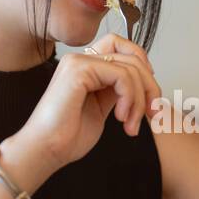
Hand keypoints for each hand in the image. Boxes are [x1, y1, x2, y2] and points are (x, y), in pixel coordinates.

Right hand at [9, 33, 161, 177]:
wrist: (45, 150)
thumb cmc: (68, 137)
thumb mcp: (103, 108)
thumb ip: (118, 91)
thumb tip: (144, 84)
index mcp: (85, 67)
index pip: (123, 48)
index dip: (143, 67)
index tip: (150, 97)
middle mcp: (81, 60)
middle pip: (132, 56)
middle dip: (150, 87)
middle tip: (153, 114)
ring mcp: (78, 62)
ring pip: (130, 67)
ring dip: (139, 100)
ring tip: (131, 125)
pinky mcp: (79, 70)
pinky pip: (121, 75)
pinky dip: (130, 98)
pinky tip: (120, 117)